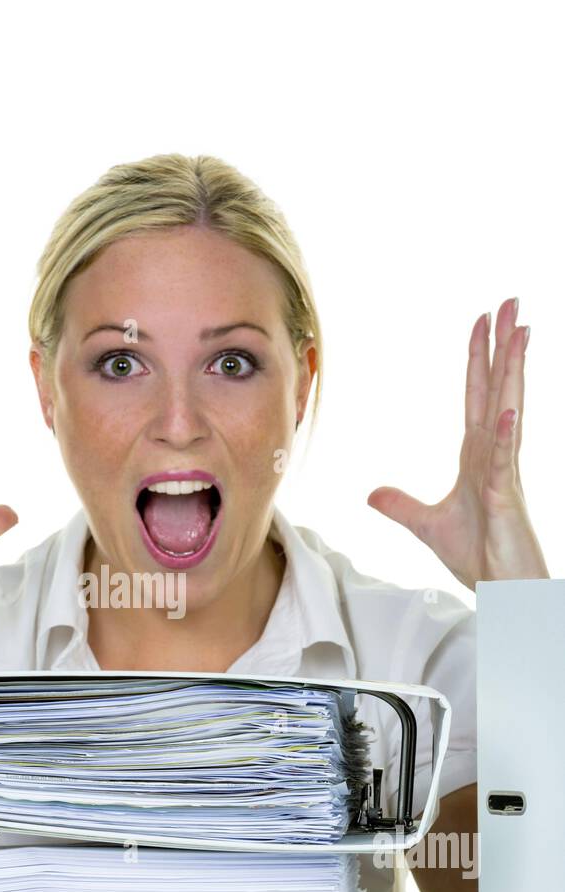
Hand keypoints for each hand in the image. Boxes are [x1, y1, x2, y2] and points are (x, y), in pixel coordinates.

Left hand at [367, 297, 548, 588]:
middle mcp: (494, 454)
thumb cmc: (479, 556)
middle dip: (503, 346)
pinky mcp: (506, 497)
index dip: (479, 359)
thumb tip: (371, 494)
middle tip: (511, 303)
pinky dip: (508, 435)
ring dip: (514, 372)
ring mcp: (503, 472)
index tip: (483, 321)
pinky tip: (509, 410)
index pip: (477, 396)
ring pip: (509, 410)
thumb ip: (401, 506)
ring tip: (521, 332)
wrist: (502, 588)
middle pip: (498, 389)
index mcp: (478, 455)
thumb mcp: (428, 525)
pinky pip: (506, 461)